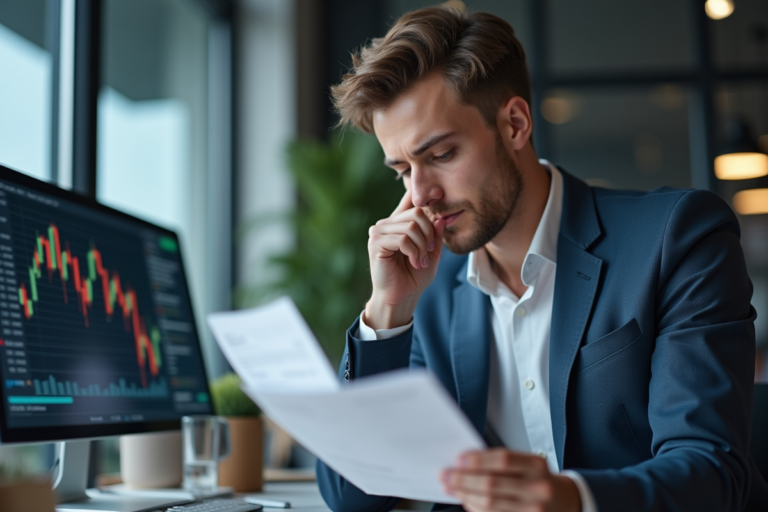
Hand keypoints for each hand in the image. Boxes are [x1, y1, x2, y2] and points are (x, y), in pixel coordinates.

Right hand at [364, 189, 444, 328]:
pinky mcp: (375, 243)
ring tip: (421, 260)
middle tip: (429, 252)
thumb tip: (440, 217)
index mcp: (399, 223)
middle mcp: (386, 223)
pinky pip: (403, 239)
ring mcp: (378, 232)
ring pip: (411, 226)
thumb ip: (435, 234)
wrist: (402, 297)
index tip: (438, 193)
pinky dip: (414, 252)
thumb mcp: (431, 253)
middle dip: (429, 234)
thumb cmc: (415, 276)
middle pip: (417, 213)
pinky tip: (414, 262)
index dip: (422, 193)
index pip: (410, 199)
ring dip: (422, 246)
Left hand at [441, 449, 581, 511]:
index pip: (503, 460)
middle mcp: (538, 488)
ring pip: (489, 504)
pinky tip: (466, 500)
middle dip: (463, 480)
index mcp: (537, 465)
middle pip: (492, 484)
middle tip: (445, 475)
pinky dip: (475, 508)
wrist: (561, 501)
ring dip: (464, 495)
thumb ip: (499, 462)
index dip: (478, 460)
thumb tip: (464, 464)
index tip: (458, 459)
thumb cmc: (536, 478)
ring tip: (450, 488)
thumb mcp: (525, 463)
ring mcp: (533, 509)